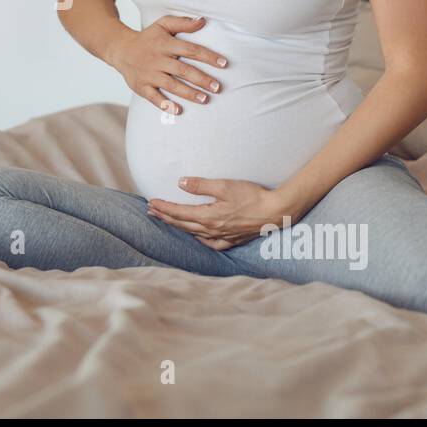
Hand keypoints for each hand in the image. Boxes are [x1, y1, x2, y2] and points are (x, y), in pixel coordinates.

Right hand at [108, 15, 226, 114]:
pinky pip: (153, 97)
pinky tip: (178, 110)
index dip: (208, 57)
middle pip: (183, 70)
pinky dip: (165, 104)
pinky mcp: (141, 86)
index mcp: (165, 44)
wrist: (120, 49)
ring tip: (205, 99)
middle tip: (218, 87)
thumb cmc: (148, 38)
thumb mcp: (162, 25)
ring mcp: (149, 74)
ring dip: (188, 93)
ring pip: (171, 85)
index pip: (190, 50)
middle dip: (201, 79)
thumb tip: (203, 21)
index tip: (224, 64)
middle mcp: (157, 59)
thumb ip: (183, 23)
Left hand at [147, 177, 286, 248]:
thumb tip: (180, 183)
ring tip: (168, 220)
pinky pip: (210, 243)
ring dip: (178, 226)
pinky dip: (199, 238)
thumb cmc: (252, 196)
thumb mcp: (225, 186)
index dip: (163, 208)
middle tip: (151, 211)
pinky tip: (197, 236)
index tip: (151, 202)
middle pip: (183, 224)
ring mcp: (222, 237)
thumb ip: (201, 185)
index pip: (179, 213)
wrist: (275, 212)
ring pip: (194, 233)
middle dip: (165, 217)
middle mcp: (212, 230)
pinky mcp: (232, 239)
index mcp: (208, 217)